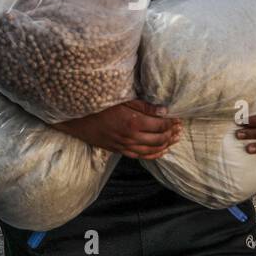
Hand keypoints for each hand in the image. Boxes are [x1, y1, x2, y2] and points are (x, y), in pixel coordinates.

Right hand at [55, 99, 180, 158]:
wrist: (75, 118)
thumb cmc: (97, 104)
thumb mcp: (121, 99)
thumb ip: (144, 106)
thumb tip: (164, 110)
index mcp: (133, 122)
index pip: (160, 125)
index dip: (171, 122)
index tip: (178, 117)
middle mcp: (130, 137)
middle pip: (159, 139)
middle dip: (171, 133)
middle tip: (180, 128)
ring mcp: (124, 146)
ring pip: (151, 149)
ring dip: (165, 144)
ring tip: (175, 139)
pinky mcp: (118, 150)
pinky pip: (140, 155)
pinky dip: (153, 154)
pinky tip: (161, 151)